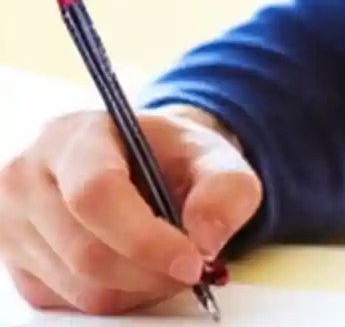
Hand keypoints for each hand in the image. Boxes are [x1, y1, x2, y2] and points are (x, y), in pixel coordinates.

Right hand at [0, 107, 259, 314]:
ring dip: (142, 287)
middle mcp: (27, 179)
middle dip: (154, 270)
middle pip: (88, 252)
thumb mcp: (213, 155)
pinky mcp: (19, 268)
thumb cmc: (171, 157)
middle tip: (195, 266)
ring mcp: (14, 226)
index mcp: (72, 136)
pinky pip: (74, 304)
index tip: (193, 259)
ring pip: (83, 287)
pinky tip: (139, 268)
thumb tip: (206, 240)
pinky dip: (121, 297)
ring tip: (169, 259)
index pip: (95, 194)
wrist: (142, 165)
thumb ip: (227, 187)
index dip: (145, 237)